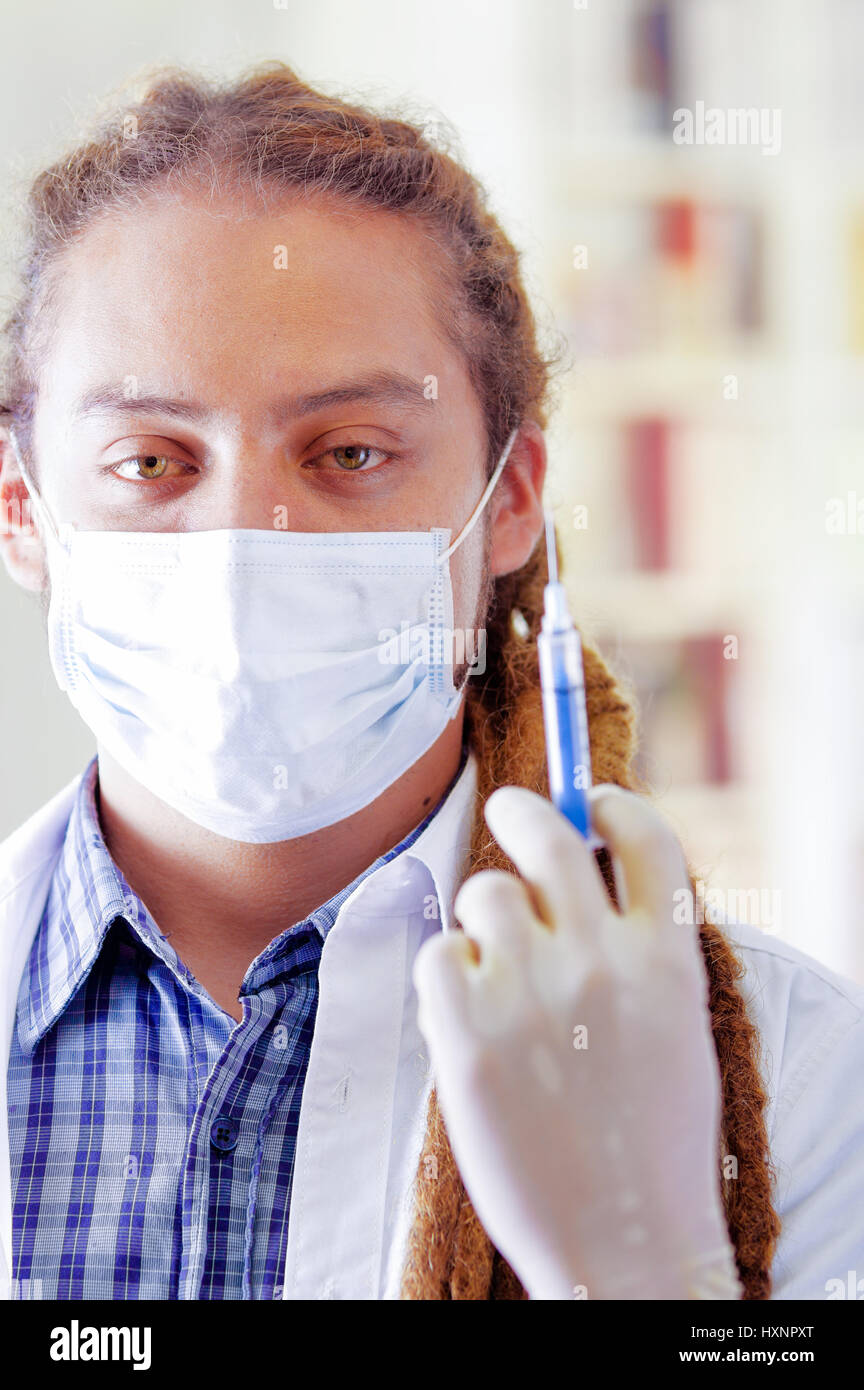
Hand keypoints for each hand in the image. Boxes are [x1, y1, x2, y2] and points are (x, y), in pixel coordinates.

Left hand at [413, 784, 740, 1299]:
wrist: (623, 1241)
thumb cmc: (650, 1139)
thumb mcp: (676, 1027)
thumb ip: (641, 947)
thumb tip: (588, 869)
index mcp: (667, 960)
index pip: (645, 836)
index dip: (615, 804)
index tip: (593, 799)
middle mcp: (599, 961)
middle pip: (549, 836)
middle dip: (524, 810)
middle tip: (511, 809)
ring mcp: (530, 994)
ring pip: (483, 894)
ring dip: (485, 916)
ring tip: (499, 969)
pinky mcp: (468, 1034)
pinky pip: (438, 953)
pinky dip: (448, 971)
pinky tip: (469, 1008)